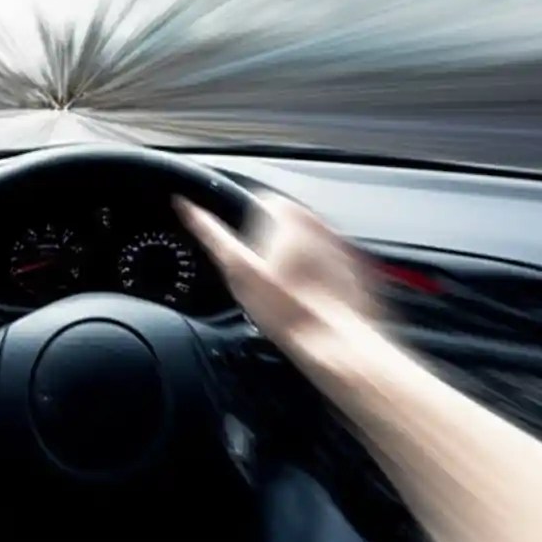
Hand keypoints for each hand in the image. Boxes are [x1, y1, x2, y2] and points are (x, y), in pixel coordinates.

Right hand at [176, 193, 388, 382]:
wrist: (335, 344)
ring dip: (292, 255)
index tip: (229, 231)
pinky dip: (315, 273)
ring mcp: (342, 246)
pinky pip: (327, 263)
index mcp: (291, 216)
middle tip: (257, 272)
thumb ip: (211, 234)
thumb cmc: (287, 311)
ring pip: (306, 242)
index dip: (238, 214)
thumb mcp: (238, 271)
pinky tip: (304, 297)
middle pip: (283, 222)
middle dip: (268, 240)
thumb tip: (186, 208)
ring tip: (281, 288)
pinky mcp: (355, 269)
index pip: (258, 198)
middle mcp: (321, 223)